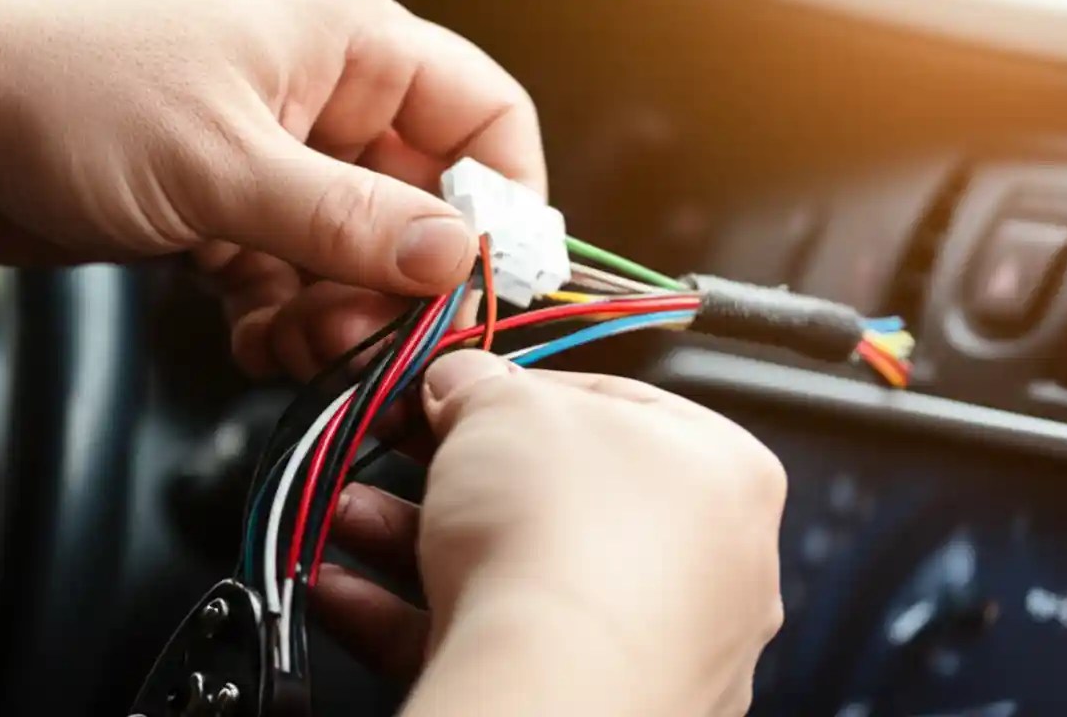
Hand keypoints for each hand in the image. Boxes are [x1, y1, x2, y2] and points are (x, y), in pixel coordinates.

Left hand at [0, 0, 542, 376]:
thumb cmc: (59, 84)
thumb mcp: (227, 165)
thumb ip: (351, 223)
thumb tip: (453, 259)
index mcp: (345, 42)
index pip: (479, 114)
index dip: (500, 200)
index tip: (488, 281)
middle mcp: (321, 94)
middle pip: (420, 199)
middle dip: (401, 280)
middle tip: (375, 336)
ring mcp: (274, 150)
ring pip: (356, 249)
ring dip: (340, 310)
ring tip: (301, 339)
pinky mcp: (227, 202)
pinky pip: (294, 270)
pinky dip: (286, 313)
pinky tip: (258, 335)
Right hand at [314, 350, 786, 715]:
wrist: (555, 693)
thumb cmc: (570, 540)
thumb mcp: (506, 407)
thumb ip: (481, 384)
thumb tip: (462, 381)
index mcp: (721, 473)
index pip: (613, 407)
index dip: (517, 390)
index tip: (456, 394)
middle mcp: (704, 568)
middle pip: (555, 496)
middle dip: (453, 472)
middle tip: (399, 449)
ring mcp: (651, 647)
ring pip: (514, 574)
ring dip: (414, 539)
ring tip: (349, 513)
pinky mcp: (588, 704)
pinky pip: (491, 643)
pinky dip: (411, 616)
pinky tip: (345, 589)